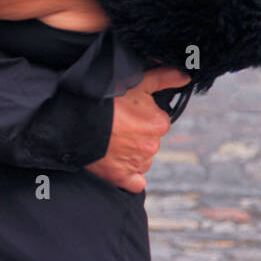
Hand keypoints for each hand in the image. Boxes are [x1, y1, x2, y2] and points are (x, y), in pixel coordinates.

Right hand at [85, 66, 189, 193]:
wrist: (76, 119)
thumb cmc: (106, 98)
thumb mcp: (137, 82)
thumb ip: (165, 78)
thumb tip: (185, 78)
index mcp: (159, 124)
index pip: (157, 122)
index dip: (141, 117)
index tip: (127, 113)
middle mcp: (152, 145)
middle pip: (148, 141)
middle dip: (136, 135)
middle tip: (116, 126)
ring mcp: (137, 163)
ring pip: (141, 160)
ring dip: (131, 154)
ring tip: (111, 142)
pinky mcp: (121, 177)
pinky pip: (134, 182)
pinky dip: (130, 176)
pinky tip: (119, 165)